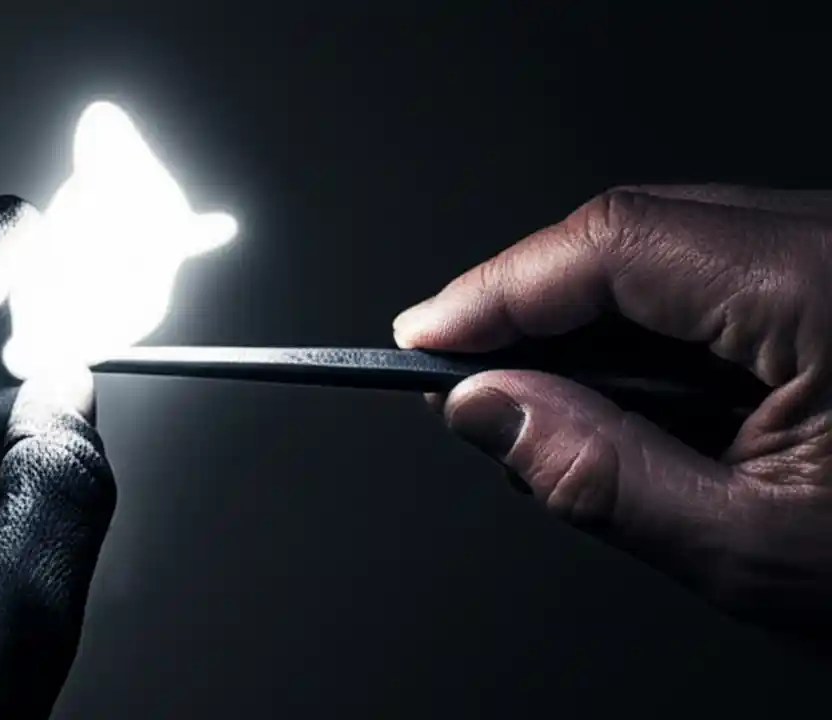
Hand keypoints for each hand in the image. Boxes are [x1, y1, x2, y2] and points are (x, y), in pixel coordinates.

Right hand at [393, 185, 831, 653]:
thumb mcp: (757, 551)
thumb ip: (602, 476)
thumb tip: (487, 412)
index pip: (615, 243)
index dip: (496, 287)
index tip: (424, 337)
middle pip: (637, 233)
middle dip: (533, 304)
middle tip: (467, 380)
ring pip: (676, 253)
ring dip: (591, 323)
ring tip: (549, 406)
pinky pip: (724, 277)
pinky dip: (655, 331)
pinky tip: (633, 396)